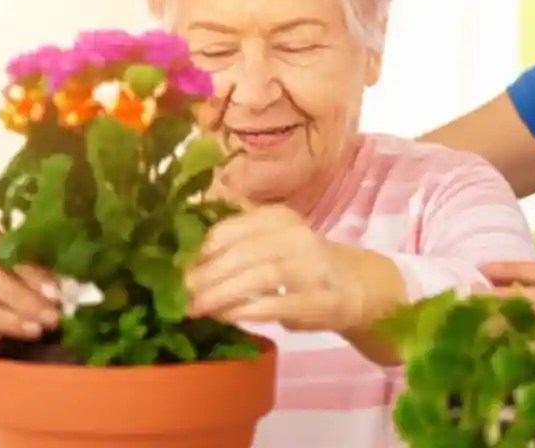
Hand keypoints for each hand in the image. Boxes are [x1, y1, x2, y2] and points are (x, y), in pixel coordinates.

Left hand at [184, 205, 364, 331]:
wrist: (356, 286)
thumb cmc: (302, 264)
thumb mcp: (273, 241)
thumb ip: (238, 245)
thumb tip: (186, 264)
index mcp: (279, 217)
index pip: (231, 228)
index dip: (201, 250)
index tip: (179, 269)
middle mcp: (297, 236)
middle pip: (242, 252)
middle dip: (206, 275)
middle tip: (182, 294)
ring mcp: (311, 267)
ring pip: (259, 276)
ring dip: (221, 294)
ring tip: (196, 308)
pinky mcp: (319, 299)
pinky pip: (276, 304)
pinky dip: (246, 311)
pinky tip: (226, 317)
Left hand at [483, 261, 534, 391]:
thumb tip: (493, 293)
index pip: (529, 270)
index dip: (500, 269)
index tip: (475, 270)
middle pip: (526, 294)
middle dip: (494, 298)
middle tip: (466, 299)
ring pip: (531, 324)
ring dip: (501, 326)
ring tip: (475, 329)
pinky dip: (518, 358)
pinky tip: (498, 360)